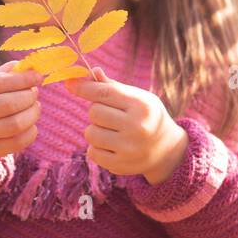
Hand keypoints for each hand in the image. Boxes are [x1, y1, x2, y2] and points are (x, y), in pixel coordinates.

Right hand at [0, 60, 41, 162]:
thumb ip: (8, 72)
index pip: (0, 82)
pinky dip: (31, 132)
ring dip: (32, 114)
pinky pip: (17, 142)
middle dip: (28, 97)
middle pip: (8, 104)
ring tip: (35, 107)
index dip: (23, 79)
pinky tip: (31, 125)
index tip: (38, 77)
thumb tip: (32, 66)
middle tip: (35, 93)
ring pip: (15, 124)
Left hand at [64, 66, 188, 184]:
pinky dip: (97, 148)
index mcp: (141, 106)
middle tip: (110, 116)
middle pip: (94, 112)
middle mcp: (137, 127)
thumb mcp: (138, 97)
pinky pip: (92, 152)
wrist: (167, 149)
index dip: (83, 87)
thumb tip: (91, 72)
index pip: (104, 93)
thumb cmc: (147, 116)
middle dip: (97, 111)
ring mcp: (129, 148)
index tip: (69, 83)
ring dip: (95, 130)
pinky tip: (111, 146)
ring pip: (90, 133)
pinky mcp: (120, 165)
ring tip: (111, 131)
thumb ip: (113, 86)